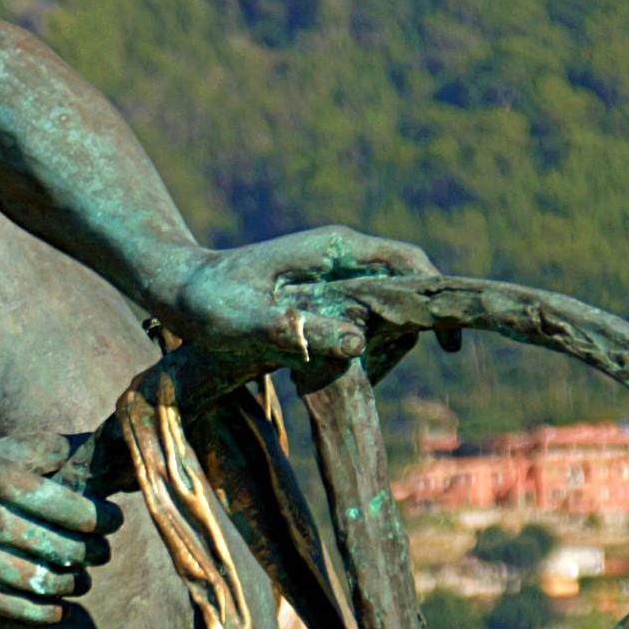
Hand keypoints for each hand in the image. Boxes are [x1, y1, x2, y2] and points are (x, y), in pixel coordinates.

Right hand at [0, 432, 111, 628]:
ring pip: (42, 584)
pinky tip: (59, 604)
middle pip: (64, 550)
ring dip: (73, 584)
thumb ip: (67, 452)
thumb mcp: (18, 448)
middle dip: (94, 554)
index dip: (106, 520)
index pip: (76, 511)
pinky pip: (15, 610)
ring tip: (80, 577)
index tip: (112, 521)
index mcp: (5, 479)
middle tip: (100, 551)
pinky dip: (46, 612)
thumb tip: (121, 457)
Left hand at [163, 226, 433, 385]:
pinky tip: (327, 377)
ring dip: (381, 350)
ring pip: (387, 315)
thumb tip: (357, 343)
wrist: (178, 291)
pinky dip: (360, 355)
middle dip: (403, 336)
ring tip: (339, 380)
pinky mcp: (326, 301)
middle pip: (406, 293)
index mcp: (334, 249)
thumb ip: (298, 331)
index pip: (408, 262)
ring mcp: (336, 279)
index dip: (437, 298)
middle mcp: (343, 259)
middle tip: (371, 378)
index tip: (450, 343)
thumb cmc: (208, 301)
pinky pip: (363, 328)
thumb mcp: (246, 322)